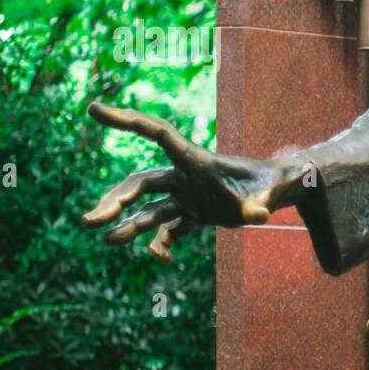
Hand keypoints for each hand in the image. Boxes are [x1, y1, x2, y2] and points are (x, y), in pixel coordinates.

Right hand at [82, 103, 303, 260]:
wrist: (279, 191)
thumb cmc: (274, 183)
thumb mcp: (272, 191)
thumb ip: (262, 201)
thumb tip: (258, 216)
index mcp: (196, 160)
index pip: (157, 134)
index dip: (127, 121)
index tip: (96, 110)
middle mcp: (184, 177)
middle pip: (140, 183)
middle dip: (115, 201)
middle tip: (89, 222)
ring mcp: (186, 197)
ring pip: (148, 210)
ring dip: (128, 225)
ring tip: (107, 241)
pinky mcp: (193, 216)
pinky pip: (169, 231)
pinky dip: (162, 244)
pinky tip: (163, 259)